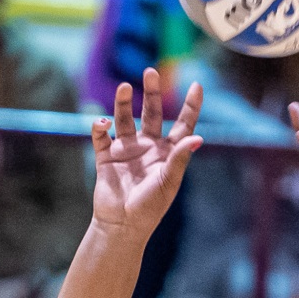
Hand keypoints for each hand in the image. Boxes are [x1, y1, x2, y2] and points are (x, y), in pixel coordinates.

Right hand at [91, 68, 203, 241]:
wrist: (121, 225)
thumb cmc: (150, 207)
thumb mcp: (168, 182)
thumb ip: (180, 158)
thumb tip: (198, 138)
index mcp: (168, 152)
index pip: (183, 124)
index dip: (191, 106)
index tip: (197, 85)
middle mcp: (148, 146)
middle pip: (152, 113)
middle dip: (152, 93)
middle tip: (150, 72)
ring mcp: (126, 149)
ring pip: (125, 118)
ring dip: (124, 103)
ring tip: (124, 87)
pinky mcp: (106, 156)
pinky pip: (101, 136)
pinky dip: (99, 127)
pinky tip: (102, 123)